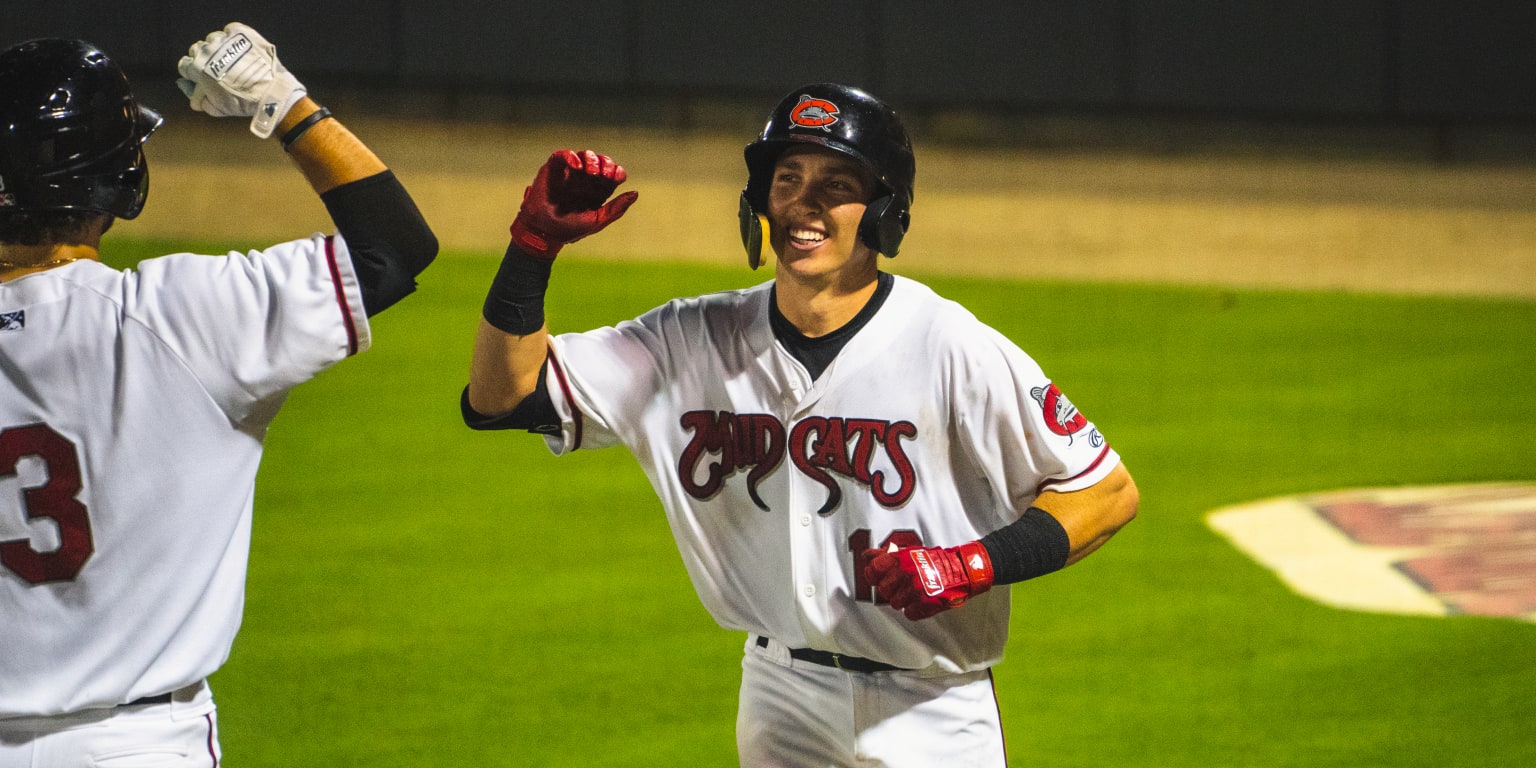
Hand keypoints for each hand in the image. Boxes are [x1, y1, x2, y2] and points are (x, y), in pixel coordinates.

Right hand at [177, 22, 305, 137]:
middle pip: (197, 50)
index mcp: (197, 68)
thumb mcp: (215, 107)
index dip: (194, 72)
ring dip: (220, 48)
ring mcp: (223, 39)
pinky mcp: (240, 32)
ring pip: (213, 40)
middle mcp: (207, 50)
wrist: (271, 91)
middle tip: (221, 70)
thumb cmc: (242, 102)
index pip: (184, 64)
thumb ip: (194, 96)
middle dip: (206, 60)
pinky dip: (235, 39)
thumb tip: (182, 83)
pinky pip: (230, 31)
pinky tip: (243, 51)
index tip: (205, 76)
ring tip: (234, 61)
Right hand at [509, 150, 638, 258]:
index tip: (615, 177)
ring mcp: (569, 173)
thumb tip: (635, 193)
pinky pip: (563, 155)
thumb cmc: (569, 229)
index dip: (617, 171)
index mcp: (597, 191)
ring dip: (591, 159)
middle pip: (601, 161)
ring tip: (590, 172)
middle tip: (604, 174)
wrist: (543, 232)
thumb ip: (616, 208)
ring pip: (585, 155)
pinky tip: (576, 165)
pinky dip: (570, 156)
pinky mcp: (553, 169)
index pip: (612, 174)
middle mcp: (585, 180)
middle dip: (606, 163)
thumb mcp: (597, 220)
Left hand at [864, 542, 993, 620]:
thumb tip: (866, 556)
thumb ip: (886, 554)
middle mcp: (905, 574)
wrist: (961, 570)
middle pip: (883, 590)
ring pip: (895, 603)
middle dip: (890, 590)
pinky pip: (909, 613)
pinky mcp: (924, 604)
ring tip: (914, 592)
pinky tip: (922, 600)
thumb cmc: (934, 561)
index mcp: (900, 559)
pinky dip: (914, 610)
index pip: (873, 570)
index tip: (877, 578)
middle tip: (901, 586)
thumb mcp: (909, 552)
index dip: (873, 575)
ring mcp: (914, 589)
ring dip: (903, 600)